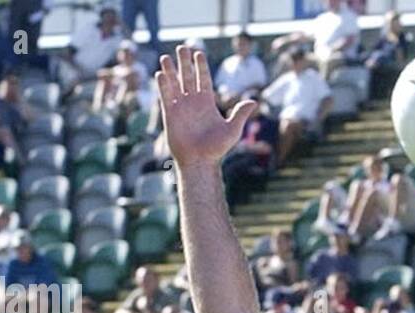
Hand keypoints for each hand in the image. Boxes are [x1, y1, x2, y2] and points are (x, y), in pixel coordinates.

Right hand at [156, 48, 257, 171]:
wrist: (200, 162)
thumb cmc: (217, 149)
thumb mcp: (233, 130)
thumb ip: (240, 113)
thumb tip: (254, 101)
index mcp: (208, 103)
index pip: (204, 79)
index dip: (201, 66)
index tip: (198, 53)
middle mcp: (193, 102)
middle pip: (188, 77)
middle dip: (185, 63)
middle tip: (182, 47)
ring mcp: (181, 108)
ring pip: (174, 84)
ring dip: (170, 71)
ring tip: (166, 57)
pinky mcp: (170, 115)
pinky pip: (165, 97)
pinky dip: (163, 85)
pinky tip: (161, 73)